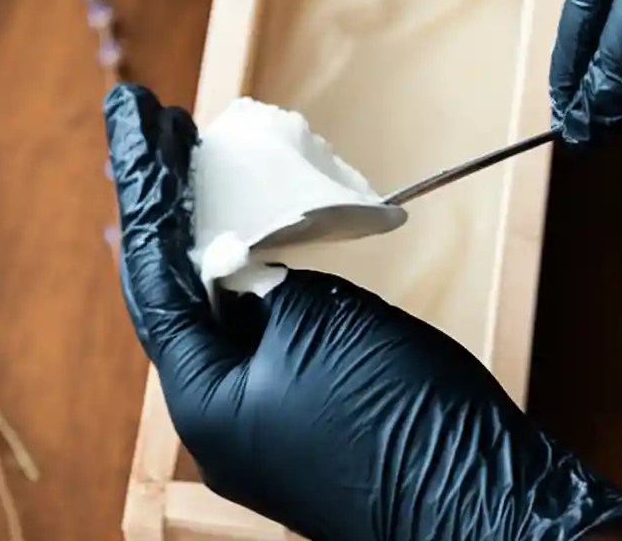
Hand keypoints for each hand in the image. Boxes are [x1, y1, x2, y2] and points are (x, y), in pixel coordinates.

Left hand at [104, 83, 621, 539]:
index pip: (152, 276)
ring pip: (226, 315)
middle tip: (161, 131)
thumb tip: (245, 266)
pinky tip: (267, 236)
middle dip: (170, 212)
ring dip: (216, 242)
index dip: (145, 190)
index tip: (135, 122)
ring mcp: (265, 424)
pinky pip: (269, 336)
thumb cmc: (397, 417)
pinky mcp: (310, 418)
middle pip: (179, 297)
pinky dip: (263, 280)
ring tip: (202, 166)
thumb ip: (265, 282)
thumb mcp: (319, 323)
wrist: (486, 500)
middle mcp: (220, 418)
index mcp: (201, 399)